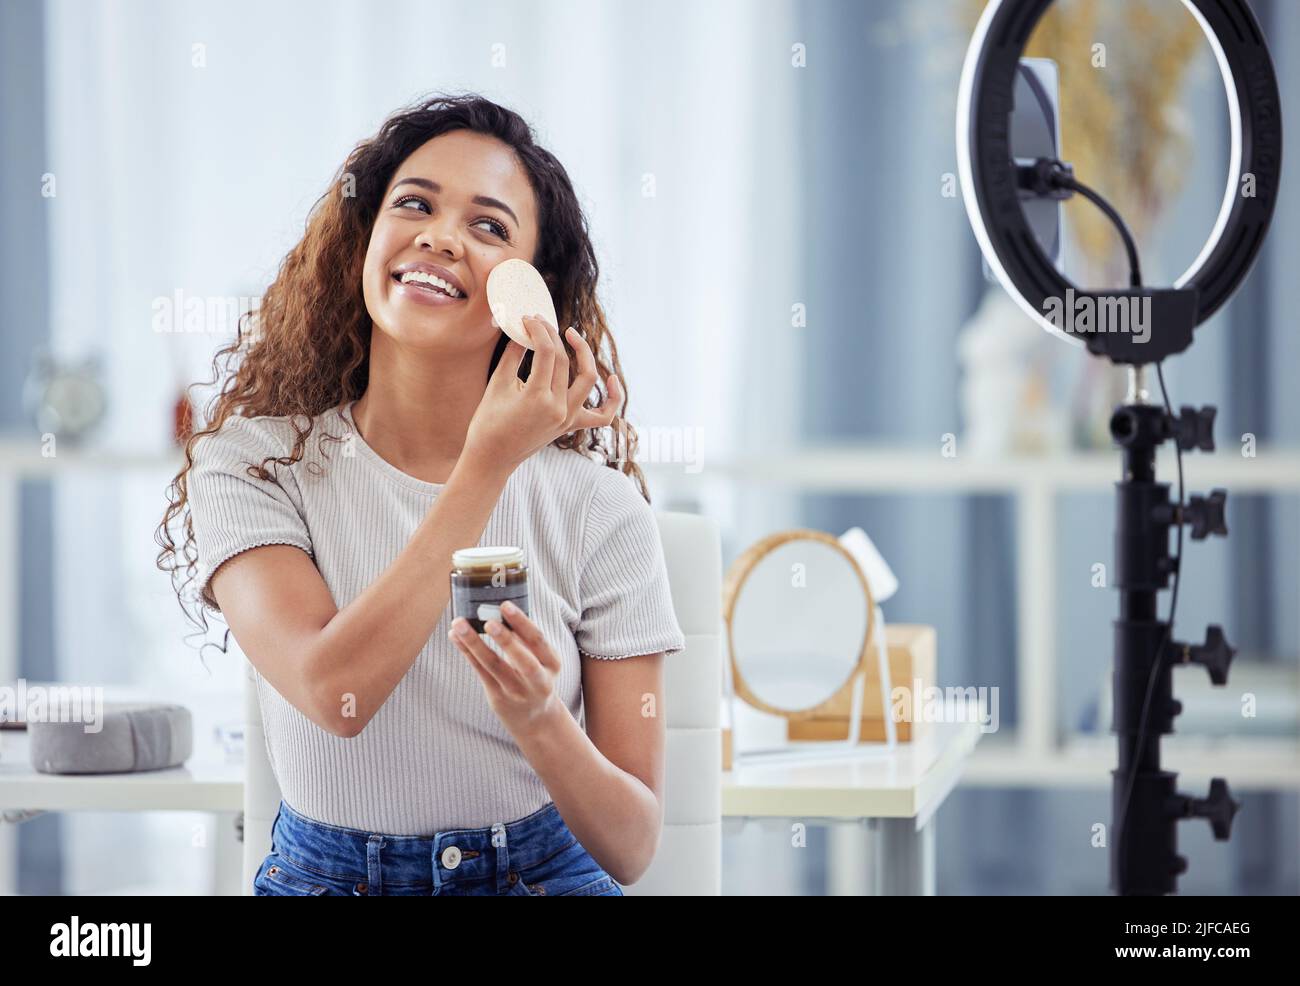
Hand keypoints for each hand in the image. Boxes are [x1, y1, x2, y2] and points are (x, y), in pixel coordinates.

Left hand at [449, 600, 562, 736]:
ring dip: (475, 644)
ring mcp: (516, 691)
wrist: (534, 717)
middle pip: (522, 661)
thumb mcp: (541, 659)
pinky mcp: (497, 697)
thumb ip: (525, 638)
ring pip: (494, 666)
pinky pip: (480, 671)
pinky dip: (467, 652)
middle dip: (506, 641)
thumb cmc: (534, 676)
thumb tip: (498, 608)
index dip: (523, 623)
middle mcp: (537, 680)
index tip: (505, 606)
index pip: (538, 641)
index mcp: (552, 664)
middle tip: (488, 622)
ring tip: (459, 624)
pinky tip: (455, 637)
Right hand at [463, 315, 623, 473]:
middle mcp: (558, 409)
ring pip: (588, 380)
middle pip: (563, 361)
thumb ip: (513, 354)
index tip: (528, 318)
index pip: (546, 353)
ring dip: (583, 354)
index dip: (538, 330)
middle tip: (539, 322)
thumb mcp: (497, 384)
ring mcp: (567, 418)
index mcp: (537, 398)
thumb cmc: (488, 422)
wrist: (492, 458)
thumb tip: (523, 330)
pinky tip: (611, 380)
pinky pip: (602, 416)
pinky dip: (612, 399)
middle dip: (552, 336)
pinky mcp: (571, 425)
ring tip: (572, 336)